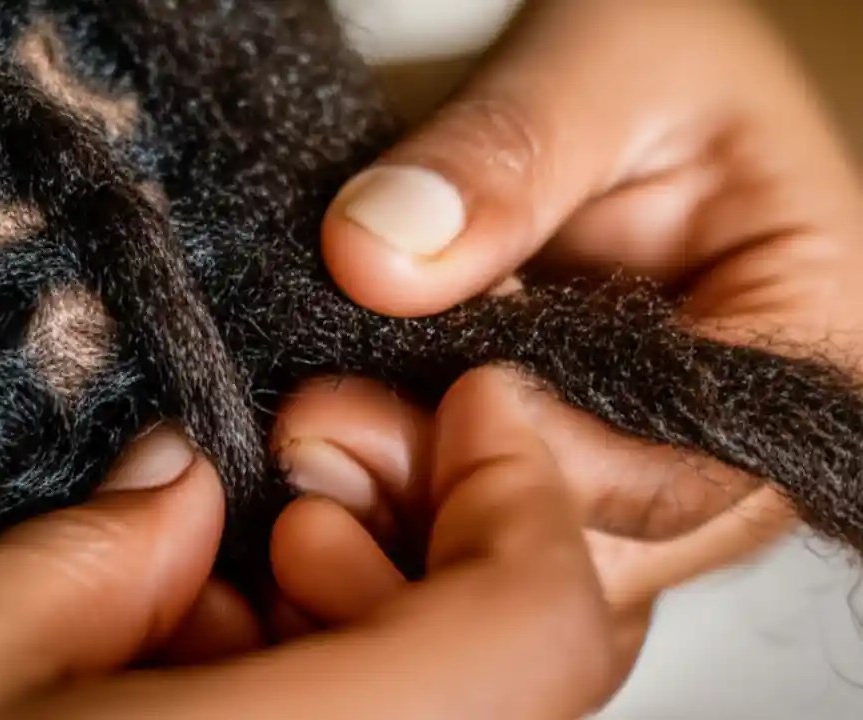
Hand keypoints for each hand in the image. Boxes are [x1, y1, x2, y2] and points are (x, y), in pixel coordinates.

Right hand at [0, 370, 618, 718]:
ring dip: (376, 630)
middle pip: (524, 675)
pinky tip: (211, 683)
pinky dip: (343, 693)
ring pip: (467, 718)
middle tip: (296, 507)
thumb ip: (91, 553)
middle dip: (426, 553)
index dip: (519, 493)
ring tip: (214, 608)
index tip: (471, 406)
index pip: (530, 632)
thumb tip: (185, 489)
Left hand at [303, 0, 860, 615]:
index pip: (676, 476)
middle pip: (597, 548)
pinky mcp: (567, 456)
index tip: (409, 406)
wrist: (619, 71)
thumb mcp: (600, 63)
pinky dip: (403, 494)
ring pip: (529, 559)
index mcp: (806, 344)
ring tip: (316, 426)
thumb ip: (506, 157)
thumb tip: (382, 254)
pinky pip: (486, 526)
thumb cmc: (658, 52)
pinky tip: (337, 440)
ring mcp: (643, 460)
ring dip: (408, 511)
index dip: (535, 460)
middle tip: (319, 425)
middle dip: (448, 506)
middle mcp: (734, 439)